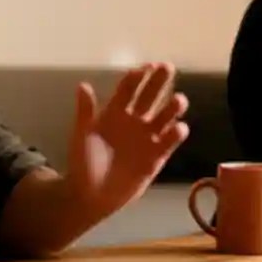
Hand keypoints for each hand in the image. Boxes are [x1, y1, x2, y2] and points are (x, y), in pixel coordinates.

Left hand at [66, 63, 189, 216]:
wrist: (90, 195)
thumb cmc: (83, 162)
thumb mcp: (82, 135)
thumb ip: (85, 112)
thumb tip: (83, 85)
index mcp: (115, 112)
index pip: (129, 89)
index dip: (138, 77)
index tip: (148, 66)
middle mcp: (135, 121)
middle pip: (151, 96)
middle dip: (160, 82)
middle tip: (168, 68)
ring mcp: (148, 138)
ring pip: (165, 117)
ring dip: (173, 107)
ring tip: (179, 100)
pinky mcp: (157, 156)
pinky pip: (170, 142)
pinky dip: (176, 134)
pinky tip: (178, 128)